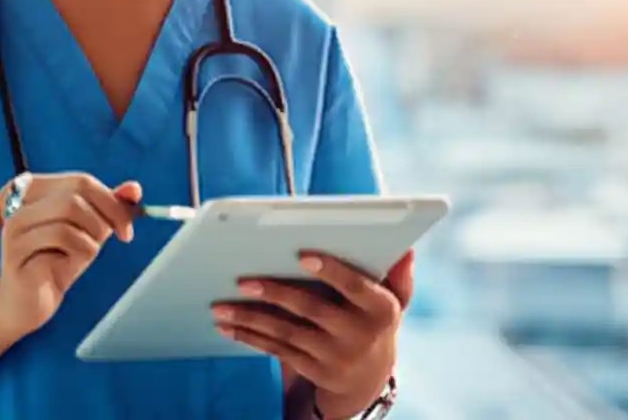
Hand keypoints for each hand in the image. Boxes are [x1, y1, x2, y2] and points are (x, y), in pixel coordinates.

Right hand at [0, 173, 138, 342]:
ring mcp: (16, 223)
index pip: (83, 181)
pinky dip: (79, 249)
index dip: (112, 201)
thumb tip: (134, 188)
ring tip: (82, 254)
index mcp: (36, 190)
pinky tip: (67, 264)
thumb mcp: (89, 232)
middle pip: (78, 190)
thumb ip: (109, 208)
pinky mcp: (15, 247)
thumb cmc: (56, 263)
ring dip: (91, 235)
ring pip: (70, 207)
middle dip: (105, 217)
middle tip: (109, 241)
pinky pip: (61, 233)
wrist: (28, 304)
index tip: (127, 227)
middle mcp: (20, 201)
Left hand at [212, 249, 413, 418]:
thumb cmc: (375, 322)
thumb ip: (398, 275)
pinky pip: (277, 350)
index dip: (331, 271)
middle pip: (312, 310)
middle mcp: (357, 335)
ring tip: (221, 307)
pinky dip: (250, 337)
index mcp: (380, 309)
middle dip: (276, 294)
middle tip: (244, 281)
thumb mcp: (395, 300)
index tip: (304, 255)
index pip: (356, 287)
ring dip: (251, 319)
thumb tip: (406, 249)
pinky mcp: (312, 369)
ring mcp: (333, 356)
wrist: (368, 379)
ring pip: (287, 333)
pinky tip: (228, 326)